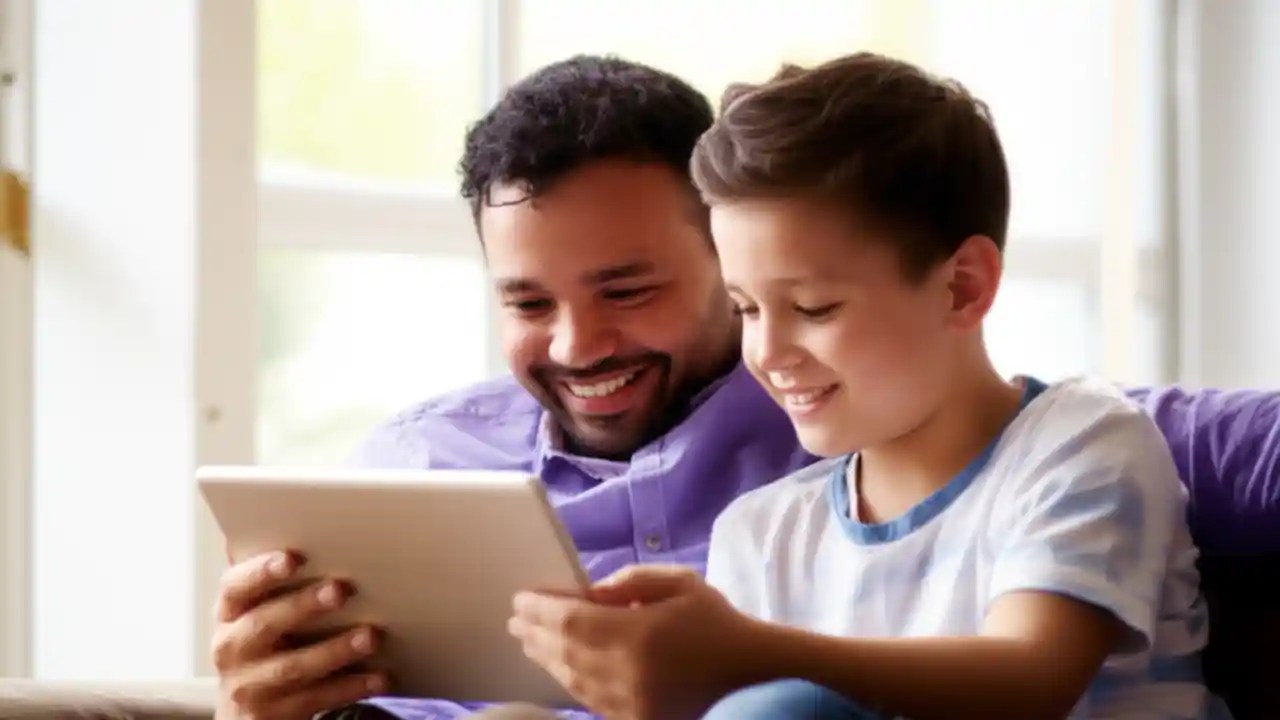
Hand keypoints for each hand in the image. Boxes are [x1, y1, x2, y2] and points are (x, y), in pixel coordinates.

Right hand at [211, 551, 387, 718]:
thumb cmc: (266, 644)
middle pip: (264, 624)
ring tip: (371, 636)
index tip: (292, 557)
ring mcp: (249, 685)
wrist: (247, 711)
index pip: (235, 587)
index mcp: (230, 613)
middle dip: (303, 606)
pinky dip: (350, 686)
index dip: (261, 571)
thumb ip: (278, 580)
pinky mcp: (272, 715)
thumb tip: (318, 529)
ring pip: (293, 667)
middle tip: (340, 590)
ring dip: (335, 650)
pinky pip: (316, 699)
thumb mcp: (261, 612)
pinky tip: (379, 676)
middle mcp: (232, 648)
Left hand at [508, 565, 757, 719]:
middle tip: (516, 618)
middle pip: (562, 650)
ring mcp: (628, 704)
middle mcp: (625, 673)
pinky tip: (561, 666)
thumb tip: (588, 594)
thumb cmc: (718, 624)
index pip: (569, 619)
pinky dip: (570, 680)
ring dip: (546, 657)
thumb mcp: (681, 584)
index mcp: (637, 634)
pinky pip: (590, 701)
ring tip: (529, 640)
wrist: (754, 677)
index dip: (540, 608)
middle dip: (535, 632)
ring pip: (571, 679)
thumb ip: (630, 582)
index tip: (521, 597)